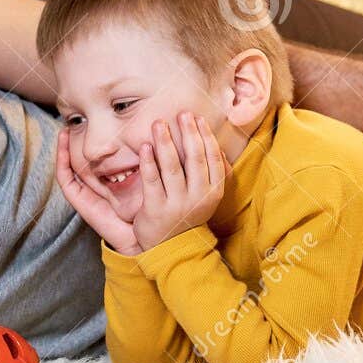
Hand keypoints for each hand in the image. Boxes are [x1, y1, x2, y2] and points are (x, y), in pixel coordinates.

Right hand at [55, 130, 141, 254]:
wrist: (141, 237)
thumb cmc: (148, 208)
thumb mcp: (148, 179)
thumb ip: (149, 162)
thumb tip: (155, 136)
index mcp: (109, 182)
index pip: (96, 159)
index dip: (92, 142)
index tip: (93, 122)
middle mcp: (95, 187)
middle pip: (79, 162)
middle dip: (74, 142)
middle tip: (73, 121)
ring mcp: (86, 193)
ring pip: (69, 167)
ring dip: (63, 149)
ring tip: (64, 130)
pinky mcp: (80, 201)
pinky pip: (65, 179)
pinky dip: (61, 161)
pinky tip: (62, 145)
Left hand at [132, 113, 227, 251]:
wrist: (171, 248)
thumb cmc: (187, 215)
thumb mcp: (206, 197)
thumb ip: (213, 174)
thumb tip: (217, 147)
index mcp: (212, 192)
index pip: (212, 158)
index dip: (205, 136)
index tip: (197, 118)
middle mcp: (197, 197)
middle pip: (195, 159)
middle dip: (188, 133)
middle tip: (181, 114)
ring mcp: (176, 204)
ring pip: (172, 167)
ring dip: (165, 142)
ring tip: (158, 124)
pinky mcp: (155, 210)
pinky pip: (152, 181)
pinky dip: (148, 162)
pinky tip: (145, 146)